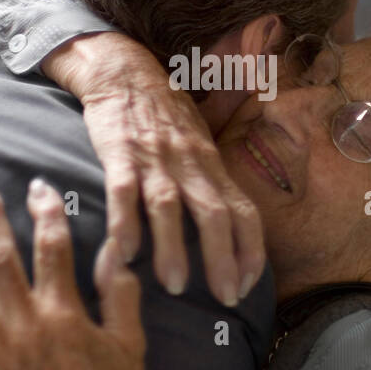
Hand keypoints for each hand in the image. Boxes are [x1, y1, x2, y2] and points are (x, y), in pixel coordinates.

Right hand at [42, 32, 265, 305]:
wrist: (125, 70)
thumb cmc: (164, 118)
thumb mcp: (198, 148)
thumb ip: (210, 186)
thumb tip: (226, 235)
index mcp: (212, 167)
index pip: (244, 212)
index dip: (251, 251)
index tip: (246, 287)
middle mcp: (189, 164)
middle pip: (215, 214)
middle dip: (223, 260)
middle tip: (225, 299)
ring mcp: (154, 158)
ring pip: (170, 206)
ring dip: (174, 247)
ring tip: (174, 285)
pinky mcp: (119, 152)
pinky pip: (124, 191)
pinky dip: (124, 222)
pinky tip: (124, 253)